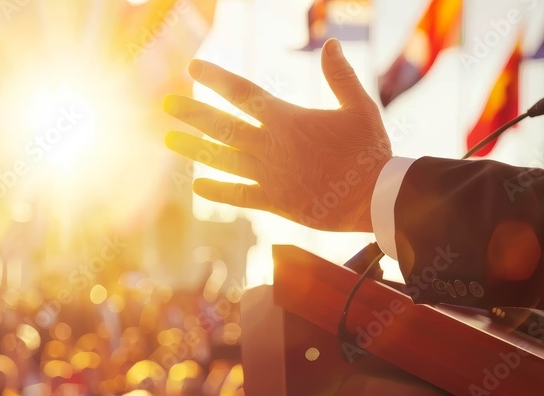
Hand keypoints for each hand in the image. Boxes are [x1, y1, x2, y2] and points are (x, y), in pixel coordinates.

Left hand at [162, 39, 391, 231]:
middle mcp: (271, 146)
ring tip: (169, 139)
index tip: (194, 68)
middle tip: (167, 104)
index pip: (243, 93)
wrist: (376, 198)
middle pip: (222, 126)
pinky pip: (239, 195)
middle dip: (192, 113)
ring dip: (194, 148)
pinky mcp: (275, 203)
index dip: (216, 78)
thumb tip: (331, 44)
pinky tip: (198, 186)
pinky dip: (218, 190)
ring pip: (222, 160)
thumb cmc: (370, 151)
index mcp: (287, 119)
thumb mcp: (360, 107)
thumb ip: (341, 76)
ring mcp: (269, 176)